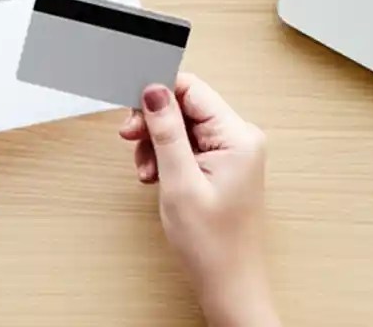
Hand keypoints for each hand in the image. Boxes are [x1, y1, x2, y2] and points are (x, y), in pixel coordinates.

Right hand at [119, 74, 277, 326]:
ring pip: (183, 126)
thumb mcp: (179, 183)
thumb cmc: (213, 245)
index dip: (158, 94)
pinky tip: (156, 175)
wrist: (228, 284)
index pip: (192, 89)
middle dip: (154, 122)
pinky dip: (166, 156)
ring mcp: (233, 152)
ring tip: (147, 171)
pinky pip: (188, 145)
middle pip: (186, 106)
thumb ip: (166, 132)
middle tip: (132, 141)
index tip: (133, 109)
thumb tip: (154, 91)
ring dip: (157, 142)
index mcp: (238, 136)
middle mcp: (240, 138)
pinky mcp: (223, 165)